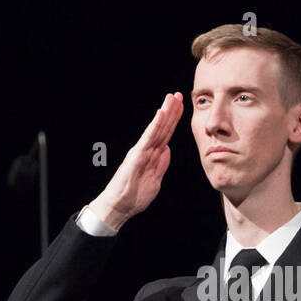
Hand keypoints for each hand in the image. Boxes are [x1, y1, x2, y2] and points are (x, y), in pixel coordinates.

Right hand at [87, 92, 184, 230]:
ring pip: (157, 129)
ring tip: (172, 98)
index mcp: (151, 155)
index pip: (165, 134)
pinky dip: (155, 125)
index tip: (181, 107)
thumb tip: (167, 150)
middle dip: (172, 111)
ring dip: (165, 112)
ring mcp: (142, 151)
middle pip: (163, 128)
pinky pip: (148, 138)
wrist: (119, 206)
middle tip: (179, 95)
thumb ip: (161, 164)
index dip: (173, 121)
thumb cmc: (134, 196)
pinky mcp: (137, 155)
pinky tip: (161, 113)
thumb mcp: (155, 179)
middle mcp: (146, 150)